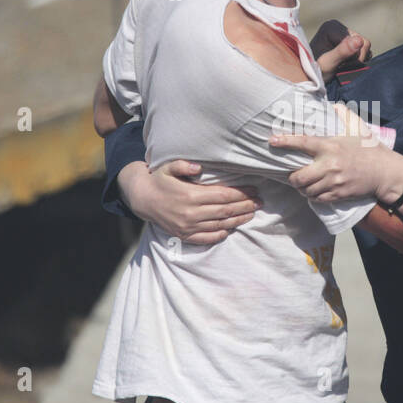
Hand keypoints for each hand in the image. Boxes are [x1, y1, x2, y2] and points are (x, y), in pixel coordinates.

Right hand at [119, 160, 261, 244]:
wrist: (143, 199)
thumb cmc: (159, 179)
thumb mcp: (168, 167)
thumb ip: (183, 164)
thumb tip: (199, 166)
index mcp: (190, 195)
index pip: (223, 195)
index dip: (241, 193)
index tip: (254, 190)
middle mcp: (191, 213)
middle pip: (225, 210)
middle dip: (245, 206)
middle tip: (259, 202)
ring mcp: (188, 227)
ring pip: (220, 225)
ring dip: (238, 220)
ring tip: (251, 214)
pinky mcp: (184, 235)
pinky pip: (206, 238)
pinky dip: (220, 235)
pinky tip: (231, 229)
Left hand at [270, 103, 402, 201]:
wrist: (386, 173)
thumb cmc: (371, 148)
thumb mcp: (358, 128)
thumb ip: (344, 115)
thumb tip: (334, 105)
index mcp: (331, 146)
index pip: (303, 143)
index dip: (285, 142)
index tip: (272, 141)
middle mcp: (330, 165)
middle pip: (298, 176)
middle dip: (291, 177)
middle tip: (292, 174)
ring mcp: (334, 182)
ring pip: (306, 190)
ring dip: (301, 188)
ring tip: (302, 184)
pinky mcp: (338, 194)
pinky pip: (317, 198)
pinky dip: (312, 195)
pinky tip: (313, 191)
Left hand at [310, 20, 370, 79]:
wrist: (309, 79)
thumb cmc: (315, 72)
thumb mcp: (328, 64)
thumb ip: (342, 51)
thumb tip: (359, 40)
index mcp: (331, 26)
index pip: (357, 41)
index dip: (353, 57)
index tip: (338, 66)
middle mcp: (338, 26)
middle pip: (363, 42)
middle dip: (355, 59)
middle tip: (340, 68)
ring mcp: (344, 33)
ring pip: (365, 47)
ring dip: (357, 61)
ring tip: (342, 67)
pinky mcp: (348, 41)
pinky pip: (365, 50)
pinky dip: (358, 60)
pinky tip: (346, 65)